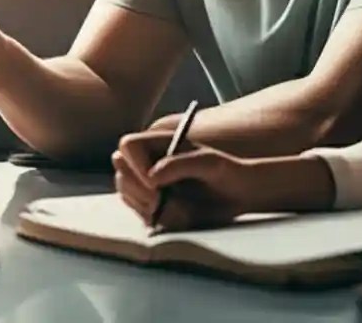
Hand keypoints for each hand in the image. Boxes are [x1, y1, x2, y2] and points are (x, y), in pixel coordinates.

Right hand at [112, 130, 259, 230]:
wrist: (240, 194)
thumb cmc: (227, 171)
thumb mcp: (208, 163)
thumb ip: (178, 164)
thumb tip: (150, 177)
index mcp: (160, 143)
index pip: (128, 146)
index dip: (134, 164)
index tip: (154, 183)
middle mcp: (150, 162)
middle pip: (121, 172)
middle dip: (137, 190)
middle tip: (158, 201)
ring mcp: (150, 185)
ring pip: (127, 195)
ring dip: (145, 206)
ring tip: (175, 208)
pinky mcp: (155, 206)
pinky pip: (141, 214)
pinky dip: (154, 219)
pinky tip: (177, 216)